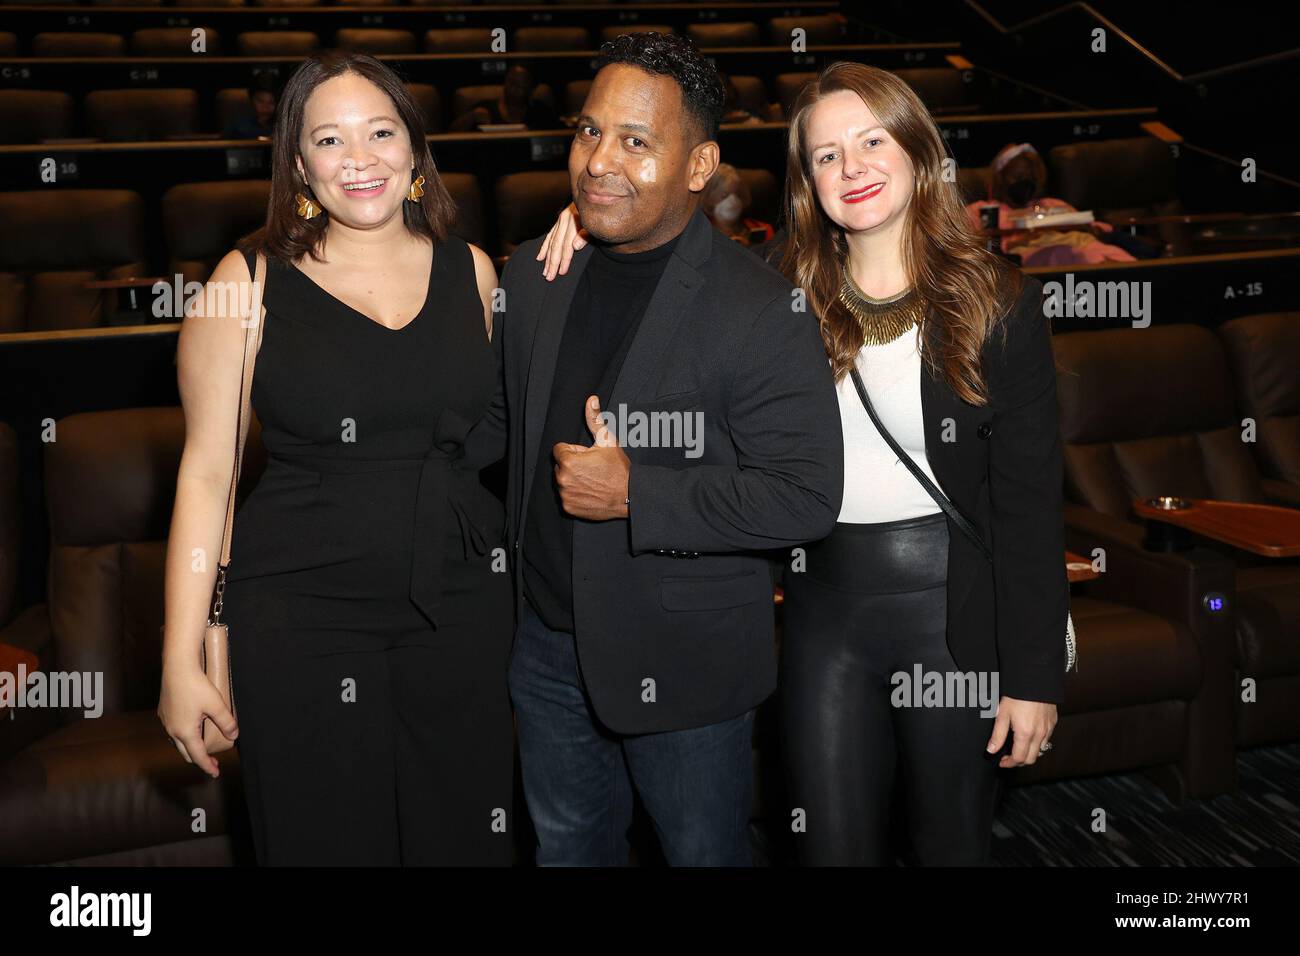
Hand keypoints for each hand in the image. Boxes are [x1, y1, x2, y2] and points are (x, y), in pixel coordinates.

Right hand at [157, 659, 238, 777]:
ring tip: (202, 746)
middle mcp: (172, 729)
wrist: (177, 666)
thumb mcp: (217, 705)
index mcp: (185, 732)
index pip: (198, 756)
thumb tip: (234, 735)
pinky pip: (172, 730)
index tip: (215, 772)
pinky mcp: (163, 711)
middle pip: (185, 752)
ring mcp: (165, 720)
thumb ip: (227, 722)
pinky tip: (190, 728)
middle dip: (199, 759)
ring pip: (176, 741)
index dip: (207, 766)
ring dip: (189, 747)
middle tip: (212, 762)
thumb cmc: (197, 685)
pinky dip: (182, 735)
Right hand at [537, 201, 587, 280]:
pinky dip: (544, 248)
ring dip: (547, 258)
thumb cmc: (598, 212)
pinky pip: (549, 236)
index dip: (564, 259)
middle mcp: (564, 220)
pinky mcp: (559, 221)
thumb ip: (585, 235)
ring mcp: (561, 220)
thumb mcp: (594, 223)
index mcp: (573, 221)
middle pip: (556, 245)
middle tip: (549, 276)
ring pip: (551, 242)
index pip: (567, 245)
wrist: (595, 196)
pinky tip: (540, 257)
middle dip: (553, 262)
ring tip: (545, 271)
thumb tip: (575, 247)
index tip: (562, 272)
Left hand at [553, 395, 629, 519]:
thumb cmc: (618, 469)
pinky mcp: (568, 507)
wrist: (629, 495)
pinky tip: (589, 492)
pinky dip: (574, 495)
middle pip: (560, 466)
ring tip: (591, 481)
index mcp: (569, 461)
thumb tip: (591, 399)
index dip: (574, 451)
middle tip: (591, 469)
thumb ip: (594, 419)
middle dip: (572, 465)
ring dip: (572, 480)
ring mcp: (565, 495)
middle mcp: (563, 479)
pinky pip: (565, 496)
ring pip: (562, 481)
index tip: (587, 457)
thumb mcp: (607, 440)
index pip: (559, 450)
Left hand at [986, 695, 1056, 767]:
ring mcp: (1048, 729)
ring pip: (1041, 751)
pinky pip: (1047, 740)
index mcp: (1025, 733)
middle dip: (1019, 762)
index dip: (1009, 763)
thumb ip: (997, 735)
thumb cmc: (1018, 694)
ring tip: (1019, 748)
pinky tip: (1030, 737)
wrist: (1035, 679)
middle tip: (1009, 758)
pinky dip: (1038, 744)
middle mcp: (1039, 734)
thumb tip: (991, 750)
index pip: (1019, 758)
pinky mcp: (1053, 723)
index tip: (1002, 762)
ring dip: (1030, 754)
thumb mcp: (1002, 714)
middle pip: (1031, 759)